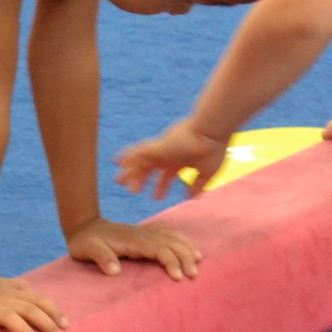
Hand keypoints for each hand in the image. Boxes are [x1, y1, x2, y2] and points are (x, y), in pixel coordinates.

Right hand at [0, 272, 67, 331]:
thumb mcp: (4, 286)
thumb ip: (21, 289)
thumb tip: (37, 294)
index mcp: (14, 294)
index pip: (40, 301)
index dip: (54, 312)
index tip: (66, 326)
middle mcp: (5, 300)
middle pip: (30, 310)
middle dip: (46, 324)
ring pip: (8, 317)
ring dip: (22, 329)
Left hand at [66, 217, 202, 280]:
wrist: (85, 227)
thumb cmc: (86, 242)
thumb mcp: (88, 250)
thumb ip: (102, 258)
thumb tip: (114, 270)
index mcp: (134, 241)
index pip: (160, 249)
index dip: (171, 262)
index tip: (178, 277)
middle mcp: (144, 234)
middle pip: (172, 243)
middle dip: (185, 257)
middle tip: (194, 274)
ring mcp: (146, 232)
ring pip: (173, 236)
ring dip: (187, 247)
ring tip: (199, 260)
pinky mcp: (146, 232)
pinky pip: (169, 232)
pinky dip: (181, 239)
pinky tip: (188, 246)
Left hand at [116, 121, 230, 198]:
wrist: (212, 133)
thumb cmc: (214, 150)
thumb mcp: (207, 173)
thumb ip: (198, 185)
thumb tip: (191, 197)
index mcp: (182, 160)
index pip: (168, 174)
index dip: (162, 186)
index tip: (157, 198)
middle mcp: (170, 154)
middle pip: (151, 168)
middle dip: (141, 179)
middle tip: (132, 190)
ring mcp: (163, 149)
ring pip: (142, 161)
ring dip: (131, 171)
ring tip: (118, 181)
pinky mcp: (158, 146)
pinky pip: (138, 151)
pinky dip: (128, 155)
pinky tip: (117, 161)